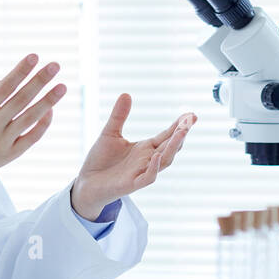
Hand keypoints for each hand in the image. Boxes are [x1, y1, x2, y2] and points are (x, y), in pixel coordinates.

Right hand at [0, 54, 65, 201]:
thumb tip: (7, 79)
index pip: (3, 87)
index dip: (20, 71)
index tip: (34, 57)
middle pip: (20, 100)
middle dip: (39, 81)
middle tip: (55, 66)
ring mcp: (3, 141)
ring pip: (30, 118)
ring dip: (48, 101)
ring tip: (62, 86)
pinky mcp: (12, 154)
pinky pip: (32, 137)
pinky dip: (43, 123)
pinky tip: (51, 110)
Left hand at [72, 94, 195, 220]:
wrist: (86, 182)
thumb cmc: (100, 159)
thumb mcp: (109, 133)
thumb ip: (119, 115)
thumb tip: (126, 94)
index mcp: (145, 148)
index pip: (167, 135)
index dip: (179, 125)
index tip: (191, 114)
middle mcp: (147, 160)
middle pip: (171, 146)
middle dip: (182, 133)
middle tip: (191, 119)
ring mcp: (141, 172)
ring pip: (164, 161)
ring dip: (174, 147)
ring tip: (182, 132)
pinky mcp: (132, 184)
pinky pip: (148, 177)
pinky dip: (154, 167)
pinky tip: (157, 155)